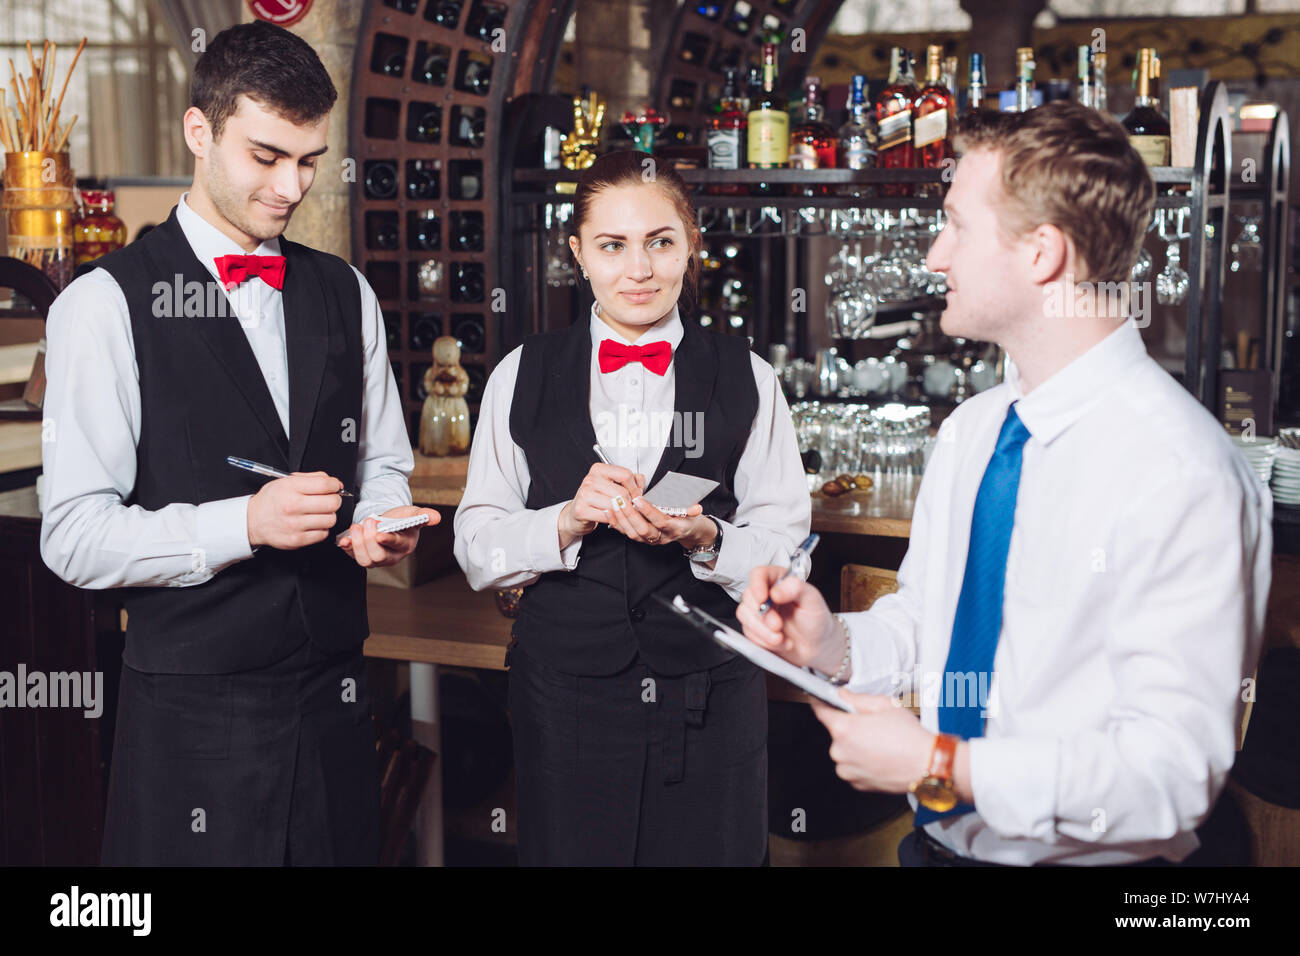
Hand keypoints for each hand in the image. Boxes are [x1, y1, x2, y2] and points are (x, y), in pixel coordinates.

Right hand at [247, 471, 344, 549]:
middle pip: (332, 503)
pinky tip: (312, 524)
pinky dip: (321, 529)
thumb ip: (311, 478)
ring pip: (330, 519)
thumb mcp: (285, 481)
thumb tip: (334, 483)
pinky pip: (323, 534)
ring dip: (328, 515)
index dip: (335, 485)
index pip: (325, 484)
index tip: (334, 487)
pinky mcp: (297, 540)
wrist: (252, 521)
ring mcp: (295, 525)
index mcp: (290, 488)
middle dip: (334, 500)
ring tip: (319, 513)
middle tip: (328, 500)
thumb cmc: (271, 500)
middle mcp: (292, 506)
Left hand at [337, 505, 440, 567]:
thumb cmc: (402, 519)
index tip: (380, 534)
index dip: (388, 540)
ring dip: (358, 543)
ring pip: (365, 560)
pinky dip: (347, 548)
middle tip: (367, 521)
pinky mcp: (364, 556)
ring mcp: (377, 559)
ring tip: (356, 526)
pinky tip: (345, 539)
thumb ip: (424, 514)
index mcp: (405, 545)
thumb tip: (436, 517)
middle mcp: (392, 556)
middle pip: (378, 556)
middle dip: (369, 539)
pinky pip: (353, 557)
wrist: (389, 522)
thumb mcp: (413, 513)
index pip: (397, 546)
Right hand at [557, 463, 645, 544]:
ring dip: (622, 512)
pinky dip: (614, 520)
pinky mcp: (581, 510)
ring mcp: (584, 494)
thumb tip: (641, 480)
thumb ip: (629, 481)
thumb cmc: (596, 499)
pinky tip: (613, 518)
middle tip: (630, 507)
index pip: (625, 475)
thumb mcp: (612, 485)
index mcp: (598, 469)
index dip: (635, 488)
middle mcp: (590, 479)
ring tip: (622, 513)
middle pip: (622, 492)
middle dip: (630, 503)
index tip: (637, 495)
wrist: (576, 513)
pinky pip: (607, 516)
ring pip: (615, 504)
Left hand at [615, 496, 705, 546]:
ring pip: (633, 533)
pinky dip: (617, 523)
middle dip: (630, 514)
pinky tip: (610, 512)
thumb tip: (696, 508)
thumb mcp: (693, 512)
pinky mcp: (642, 539)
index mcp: (674, 529)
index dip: (649, 511)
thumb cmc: (688, 518)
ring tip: (613, 504)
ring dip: (621, 518)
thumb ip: (692, 508)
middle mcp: (661, 537)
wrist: (688, 532)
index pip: (660, 521)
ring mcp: (651, 540)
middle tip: (621, 500)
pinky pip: (627, 534)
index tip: (638, 499)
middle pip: (643, 529)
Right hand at [736, 565, 841, 672]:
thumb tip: (776, 591)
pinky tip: (780, 642)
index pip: (759, 574)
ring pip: (744, 615)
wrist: (817, 647)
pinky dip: (764, 641)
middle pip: (748, 596)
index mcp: (779, 580)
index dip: (757, 585)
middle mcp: (767, 594)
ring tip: (780, 638)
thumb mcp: (813, 600)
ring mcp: (759, 612)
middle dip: (762, 615)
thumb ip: (797, 588)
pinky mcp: (755, 628)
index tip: (763, 598)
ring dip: (762, 631)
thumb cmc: (817, 621)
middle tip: (778, 625)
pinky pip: (748, 633)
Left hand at [810, 691, 934, 793]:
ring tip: (879, 742)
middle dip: (849, 726)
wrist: (927, 765)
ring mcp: (847, 770)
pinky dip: (861, 761)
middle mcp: (840, 751)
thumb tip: (843, 695)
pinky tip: (879, 756)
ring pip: (844, 751)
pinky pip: (852, 767)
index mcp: (844, 729)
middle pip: (836, 733)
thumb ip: (857, 698)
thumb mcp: (884, 705)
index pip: (821, 711)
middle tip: (871, 725)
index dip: (820, 702)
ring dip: (855, 746)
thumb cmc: (909, 736)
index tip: (818, 698)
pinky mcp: (857, 783)